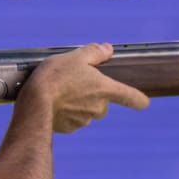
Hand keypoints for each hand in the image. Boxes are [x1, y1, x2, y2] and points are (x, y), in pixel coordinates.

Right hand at [21, 43, 150, 133]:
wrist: (34, 103)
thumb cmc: (56, 76)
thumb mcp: (76, 56)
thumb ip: (95, 52)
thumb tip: (108, 49)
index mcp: (106, 89)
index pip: (133, 98)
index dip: (139, 99)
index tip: (143, 101)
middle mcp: (99, 108)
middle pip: (103, 102)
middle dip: (93, 94)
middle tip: (76, 82)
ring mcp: (84, 120)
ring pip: (86, 111)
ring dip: (78, 103)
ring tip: (60, 92)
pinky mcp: (70, 128)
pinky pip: (72, 119)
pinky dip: (66, 112)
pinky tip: (54, 103)